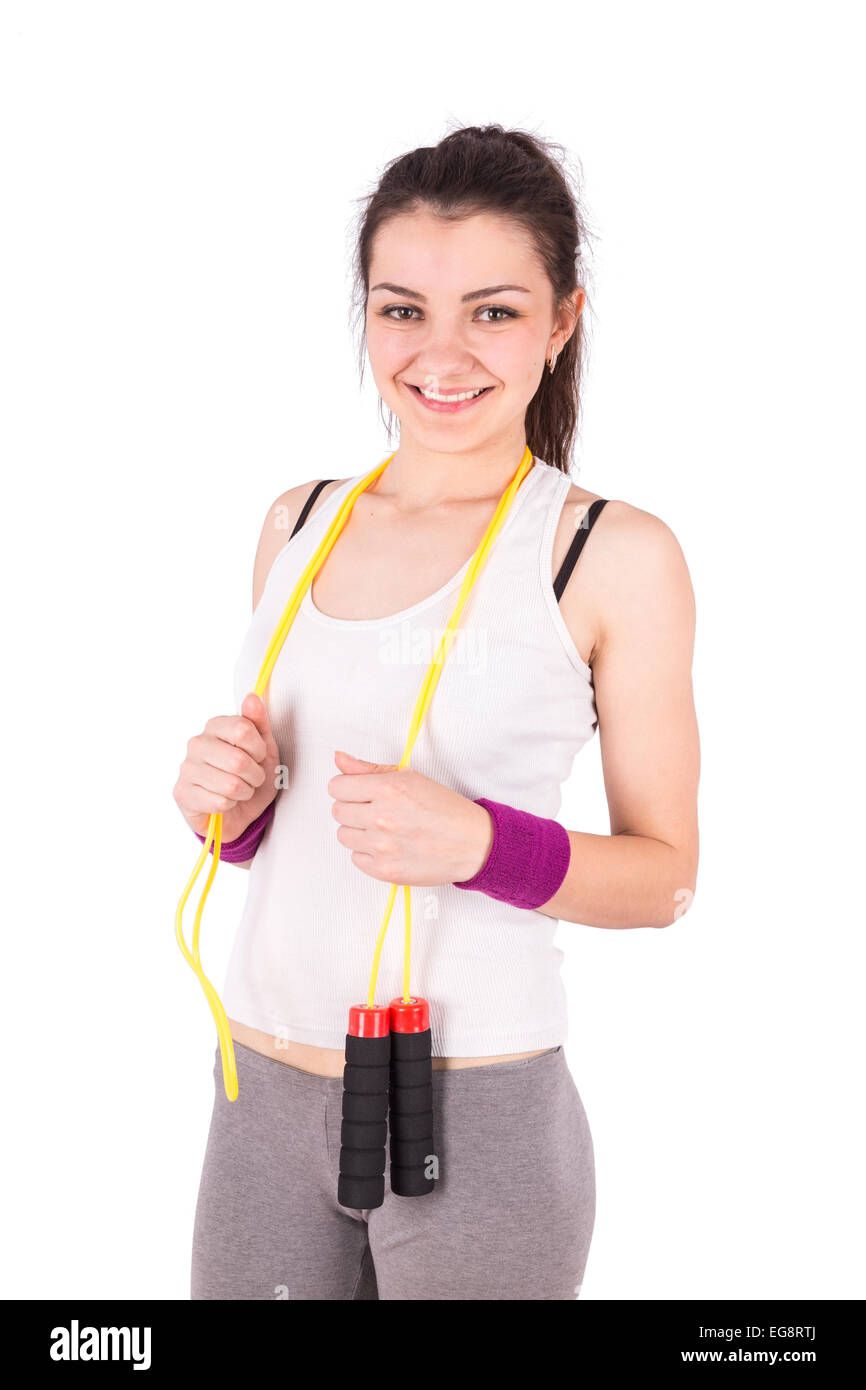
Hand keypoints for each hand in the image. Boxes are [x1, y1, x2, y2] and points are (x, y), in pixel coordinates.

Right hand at [173, 692, 280, 842]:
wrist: (239, 813)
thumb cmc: (250, 777)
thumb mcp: (265, 749)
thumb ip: (259, 723)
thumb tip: (252, 697)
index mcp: (216, 726)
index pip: (243, 730)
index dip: (259, 750)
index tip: (258, 757)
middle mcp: (197, 743)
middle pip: (238, 761)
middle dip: (254, 776)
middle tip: (251, 778)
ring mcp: (187, 767)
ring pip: (230, 784)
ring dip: (244, 792)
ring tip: (239, 791)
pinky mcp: (182, 792)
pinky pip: (219, 802)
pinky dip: (230, 805)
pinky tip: (225, 802)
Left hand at [327, 750, 493, 886]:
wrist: (472, 843)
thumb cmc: (445, 809)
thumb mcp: (409, 777)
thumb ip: (368, 769)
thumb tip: (339, 758)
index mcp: (388, 789)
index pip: (336, 787)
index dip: (347, 788)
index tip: (358, 792)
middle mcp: (382, 817)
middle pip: (337, 811)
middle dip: (353, 809)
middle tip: (375, 810)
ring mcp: (382, 846)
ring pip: (344, 836)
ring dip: (359, 832)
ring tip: (384, 829)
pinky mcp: (385, 870)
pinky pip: (356, 859)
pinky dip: (368, 853)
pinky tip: (388, 846)